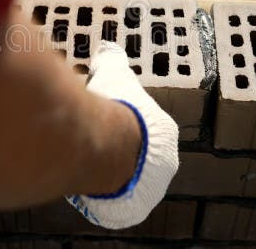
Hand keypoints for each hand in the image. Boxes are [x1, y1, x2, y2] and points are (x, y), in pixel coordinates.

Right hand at [66, 41, 179, 228]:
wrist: (108, 146)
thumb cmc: (116, 108)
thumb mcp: (114, 73)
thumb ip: (112, 60)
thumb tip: (107, 49)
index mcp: (165, 132)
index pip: (148, 127)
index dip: (126, 122)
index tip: (109, 119)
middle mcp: (165, 162)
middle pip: (140, 154)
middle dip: (120, 148)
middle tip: (98, 140)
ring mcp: (151, 186)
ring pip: (128, 177)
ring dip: (112, 170)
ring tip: (90, 161)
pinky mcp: (133, 204)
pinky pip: (119, 199)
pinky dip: (105, 191)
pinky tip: (90, 182)